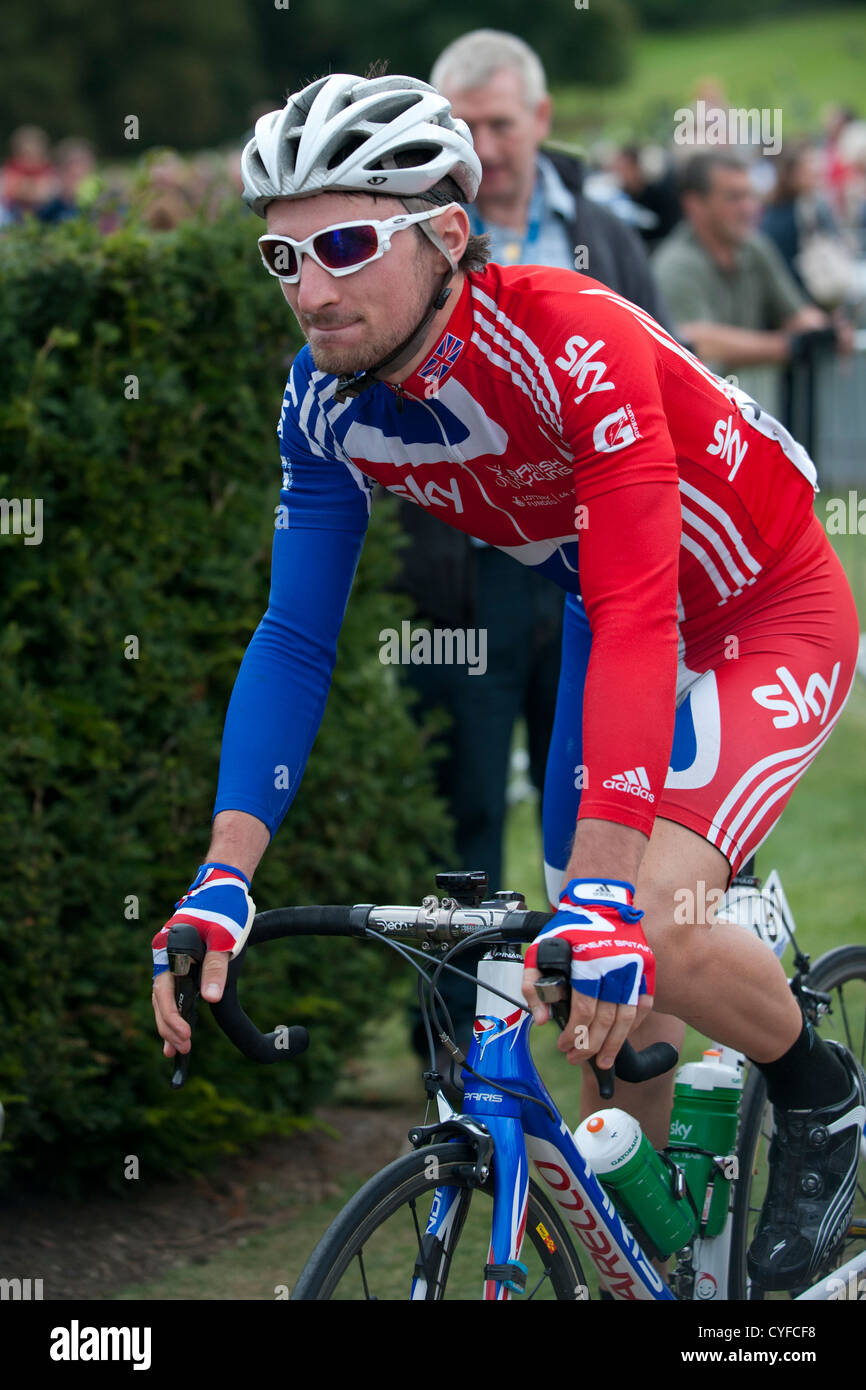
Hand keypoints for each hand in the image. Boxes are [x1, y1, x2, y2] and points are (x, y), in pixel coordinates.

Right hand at [151, 863, 254, 1056]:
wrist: (222, 884)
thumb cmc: (223, 907)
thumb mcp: (223, 937)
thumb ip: (216, 967)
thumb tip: (209, 999)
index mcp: (168, 949)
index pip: (164, 992)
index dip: (173, 1018)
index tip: (186, 1037)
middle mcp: (163, 954)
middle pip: (159, 998)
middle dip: (169, 1026)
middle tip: (183, 1050)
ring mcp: (169, 957)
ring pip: (163, 995)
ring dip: (169, 1021)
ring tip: (176, 1049)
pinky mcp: (179, 959)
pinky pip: (172, 988)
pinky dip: (174, 1008)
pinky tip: (178, 1027)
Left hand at [522, 878, 653, 1068]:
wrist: (601, 901)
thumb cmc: (568, 927)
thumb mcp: (539, 949)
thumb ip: (532, 985)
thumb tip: (542, 1020)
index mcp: (588, 963)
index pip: (584, 1012)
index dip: (574, 1035)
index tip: (563, 1047)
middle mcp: (615, 967)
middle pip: (606, 1021)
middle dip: (591, 1047)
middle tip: (578, 1058)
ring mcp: (635, 968)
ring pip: (627, 1018)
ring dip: (615, 1044)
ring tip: (604, 1062)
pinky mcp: (647, 968)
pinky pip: (644, 1005)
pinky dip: (634, 1025)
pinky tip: (621, 1037)